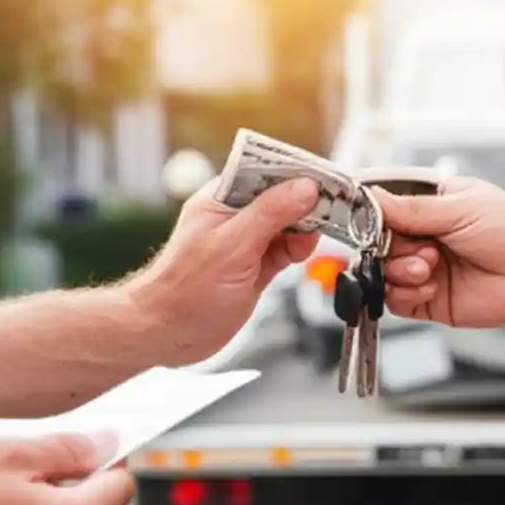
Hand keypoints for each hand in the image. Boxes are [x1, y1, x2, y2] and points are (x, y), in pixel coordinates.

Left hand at [127, 176, 321, 364]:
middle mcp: (235, 217)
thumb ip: (271, 214)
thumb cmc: (184, 291)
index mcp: (222, 198)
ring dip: (307, 226)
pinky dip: (300, 248)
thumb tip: (304, 188)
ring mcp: (246, 243)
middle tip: (336, 205)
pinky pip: (287, 249)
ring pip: (288, 224)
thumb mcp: (233, 245)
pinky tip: (306, 250)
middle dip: (308, 201)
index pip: (265, 171)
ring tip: (322, 230)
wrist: (168, 333)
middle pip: (282, 197)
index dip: (296, 172)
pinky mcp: (255, 268)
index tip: (325, 178)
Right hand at [375, 177, 504, 327]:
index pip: (386, 206)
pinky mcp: (428, 299)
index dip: (372, 214)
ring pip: (383, 271)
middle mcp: (425, 236)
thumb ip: (410, 208)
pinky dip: (405, 292)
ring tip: (430, 266)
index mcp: (432, 205)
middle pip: (378, 241)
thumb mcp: (459, 208)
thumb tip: (372, 197)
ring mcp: (425, 268)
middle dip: (388, 246)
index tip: (365, 220)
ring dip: (400, 270)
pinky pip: (395, 299)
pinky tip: (430, 284)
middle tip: (415, 247)